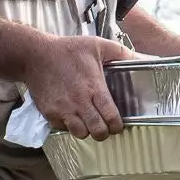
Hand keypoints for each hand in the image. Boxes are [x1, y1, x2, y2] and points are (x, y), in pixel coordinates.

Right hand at [22, 35, 139, 139]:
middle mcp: (79, 102)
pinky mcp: (50, 113)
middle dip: (104, 132)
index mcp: (94, 87)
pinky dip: (69, 126)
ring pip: (81, 134)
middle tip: (104, 125)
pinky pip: (63, 128)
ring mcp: (63, 109)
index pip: (112, 118)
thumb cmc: (68, 50)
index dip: (118, 125)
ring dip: (87, 131)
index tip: (117, 123)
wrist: (35, 55)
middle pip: (98, 132)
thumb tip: (144, 58)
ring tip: (88, 122)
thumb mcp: (98, 45)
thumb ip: (122, 53)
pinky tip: (72, 116)